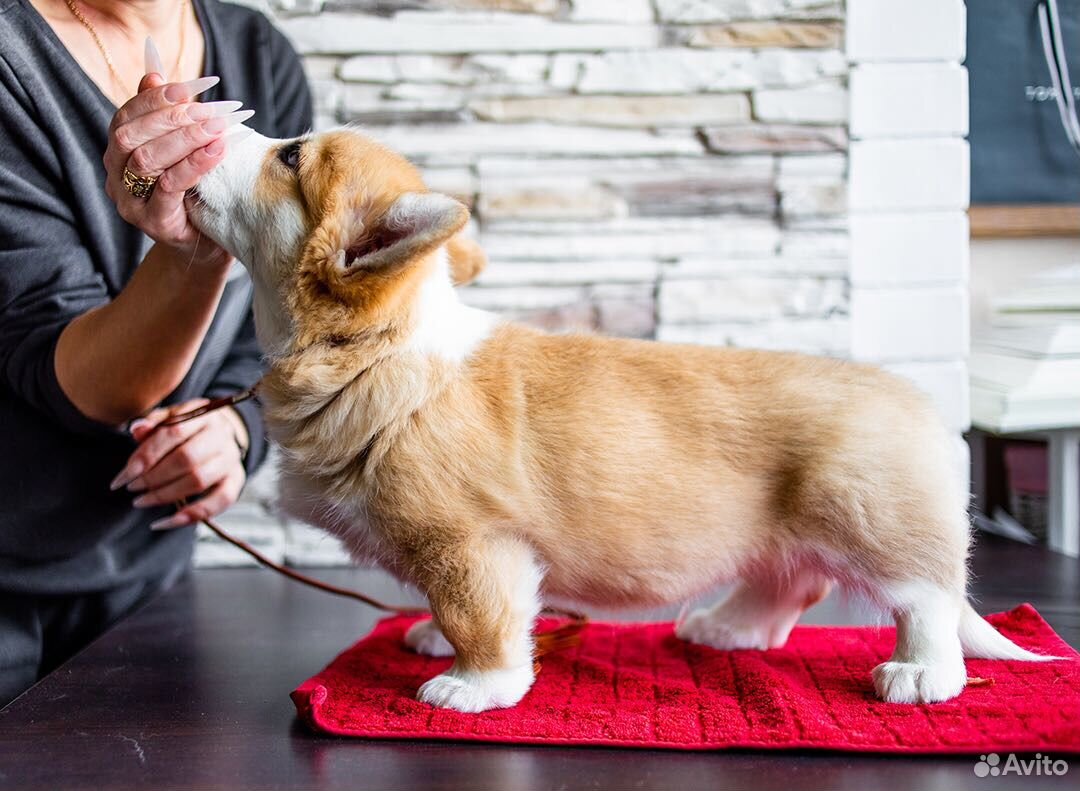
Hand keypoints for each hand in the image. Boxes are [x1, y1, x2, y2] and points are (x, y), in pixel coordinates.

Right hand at [103, 68, 251, 265]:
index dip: (155, 98)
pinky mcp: (153, 222)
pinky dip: (193, 165)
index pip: (126, 116)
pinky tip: (217, 151)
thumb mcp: (180, 152)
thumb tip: (153, 73)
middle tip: (210, 109)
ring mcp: (130, 202)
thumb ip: (166, 118)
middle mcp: (115, 175)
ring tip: (218, 127)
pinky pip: (169, 187)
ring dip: (185, 139)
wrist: (204, 244)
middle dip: (171, 117)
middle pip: (130, 136)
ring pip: (147, 160)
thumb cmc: (194, 192)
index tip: (189, 87)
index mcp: (118, 152)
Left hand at [111, 399, 249, 530]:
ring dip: (165, 495)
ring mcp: (231, 459)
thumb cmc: (188, 428)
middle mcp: (222, 436)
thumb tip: (136, 429)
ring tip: (142, 501)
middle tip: (132, 488)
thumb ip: (153, 423)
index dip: (146, 456)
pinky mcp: (236, 480)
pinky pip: (219, 502)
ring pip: (198, 481)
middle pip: (186, 459)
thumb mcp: (170, 417)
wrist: (220, 434)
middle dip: (153, 478)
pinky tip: (167, 522)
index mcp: (204, 415)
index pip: (173, 433)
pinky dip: (192, 515)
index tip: (122, 477)